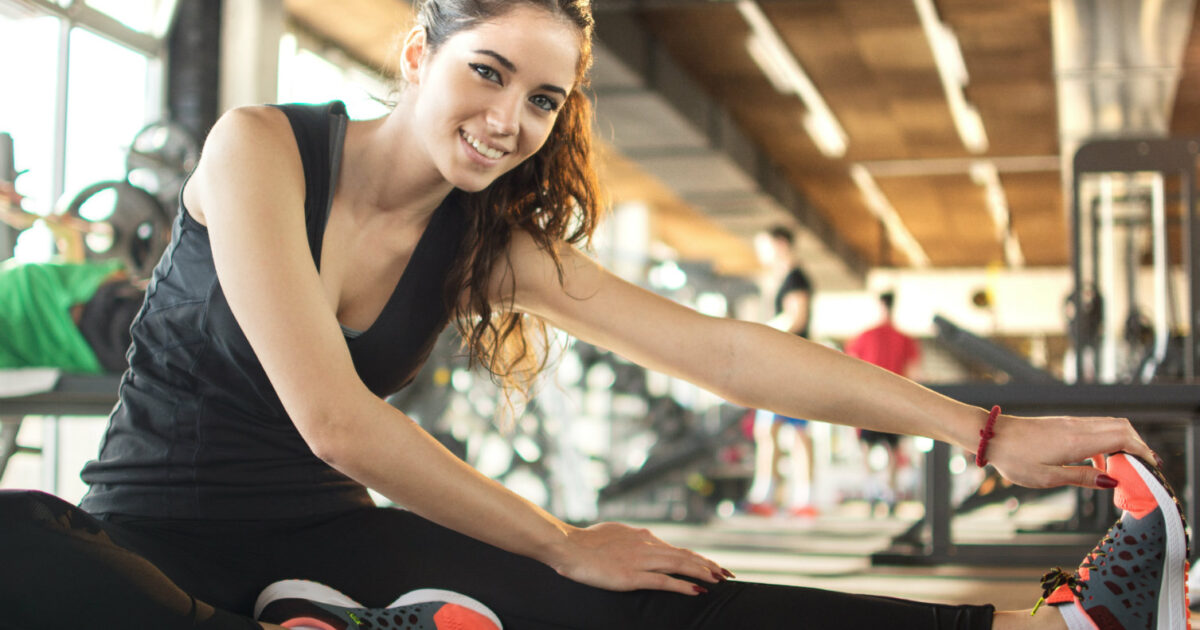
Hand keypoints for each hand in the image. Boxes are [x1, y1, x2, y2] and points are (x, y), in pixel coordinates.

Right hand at [549, 522, 728, 594]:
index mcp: (642, 536)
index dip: (697, 557)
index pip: (676, 548)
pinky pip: (663, 581)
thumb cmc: (585, 541)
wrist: (567, 546)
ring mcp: (640, 560)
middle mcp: (646, 544)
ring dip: (702, 573)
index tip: (713, 565)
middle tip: (727, 574)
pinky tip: (697, 591)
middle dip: (708, 565)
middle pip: (685, 555)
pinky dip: (683, 585)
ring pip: (679, 565)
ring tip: (720, 580)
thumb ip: (630, 537)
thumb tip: (642, 536)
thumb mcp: (614, 533)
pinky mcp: (631, 575)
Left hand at [985, 414, 1157, 488]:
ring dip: (1122, 443)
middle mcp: (1078, 427)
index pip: (1123, 437)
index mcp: (1078, 441)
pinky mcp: (1063, 424)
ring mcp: (1070, 423)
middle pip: (1121, 427)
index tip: (1152, 466)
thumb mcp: (1049, 477)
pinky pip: (1094, 429)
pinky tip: (1098, 464)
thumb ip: (1083, 477)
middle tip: (1142, 468)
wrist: (992, 437)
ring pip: (1109, 426)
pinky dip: (1106, 442)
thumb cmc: (1015, 458)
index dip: (1142, 450)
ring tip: (1123, 469)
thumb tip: (1113, 480)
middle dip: (1137, 445)